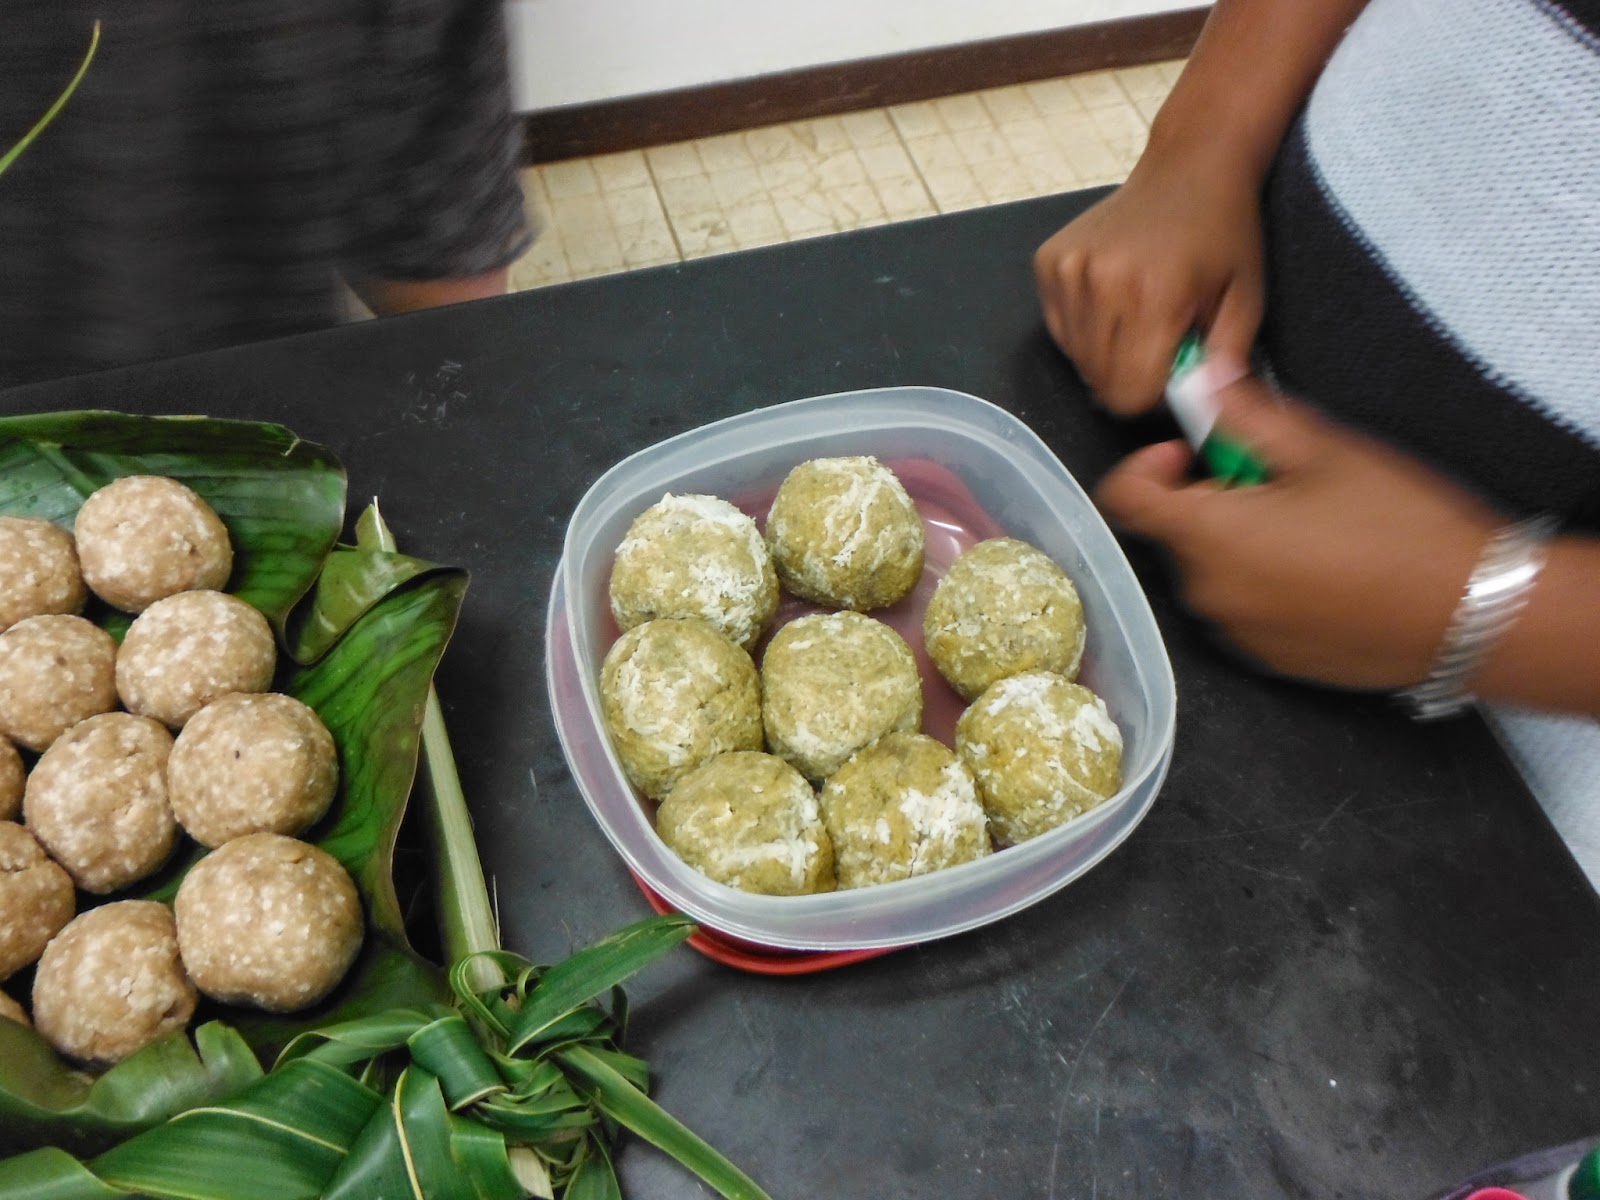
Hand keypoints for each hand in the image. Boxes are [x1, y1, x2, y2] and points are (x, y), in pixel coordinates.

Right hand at [1033, 153, 1265, 416]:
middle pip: (1099, 381)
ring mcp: (1067, 270)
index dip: (1152, 393)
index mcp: (1154, 295)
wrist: (1189, 167)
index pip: (1128, 393)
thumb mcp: (1246, 300)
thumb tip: (1204, 410)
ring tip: (1138, 312)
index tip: (1172, 366)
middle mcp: (1101, 283)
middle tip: (1159, 337)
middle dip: (1130, 373)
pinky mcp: (1048, 263)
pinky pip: (1061, 330)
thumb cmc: (1223, 233)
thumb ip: (1225, 363)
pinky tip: (1113, 297)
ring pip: (1076, 359)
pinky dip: (1085, 328)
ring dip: (1107, 351)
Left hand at [1095, 372, 1502, 689]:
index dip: (1146, 465)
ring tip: (1314, 522)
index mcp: (1210, 537)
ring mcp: (1240, 632)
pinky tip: (1329, 567)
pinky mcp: (1274, 658)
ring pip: (1214, 570)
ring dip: (1241, 540)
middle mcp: (1210, 593)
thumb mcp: (1323, 450)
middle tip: (1278, 478)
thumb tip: (1201, 379)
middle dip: (1211, 498)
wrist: (1473, 614)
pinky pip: (1248, 608)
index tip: (1189, 449)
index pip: (1125, 498)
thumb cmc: (1404, 528)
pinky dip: (1268, 581)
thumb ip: (1245, 413)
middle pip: (1176, 533)